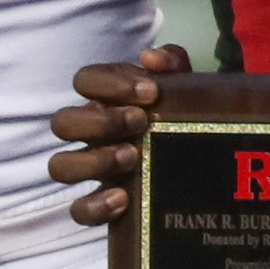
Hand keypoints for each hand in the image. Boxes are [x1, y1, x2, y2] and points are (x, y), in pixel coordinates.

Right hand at [49, 45, 191, 224]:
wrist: (209, 168)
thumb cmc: (184, 120)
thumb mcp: (186, 89)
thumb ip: (173, 65)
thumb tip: (151, 58)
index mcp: (107, 101)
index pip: (84, 81)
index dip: (108, 84)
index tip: (150, 92)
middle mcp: (91, 134)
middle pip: (62, 123)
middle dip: (100, 122)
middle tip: (140, 122)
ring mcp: (93, 170)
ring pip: (60, 166)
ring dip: (93, 161)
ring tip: (132, 157)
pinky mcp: (102, 205)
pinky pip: (78, 210)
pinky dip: (95, 205)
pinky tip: (124, 199)